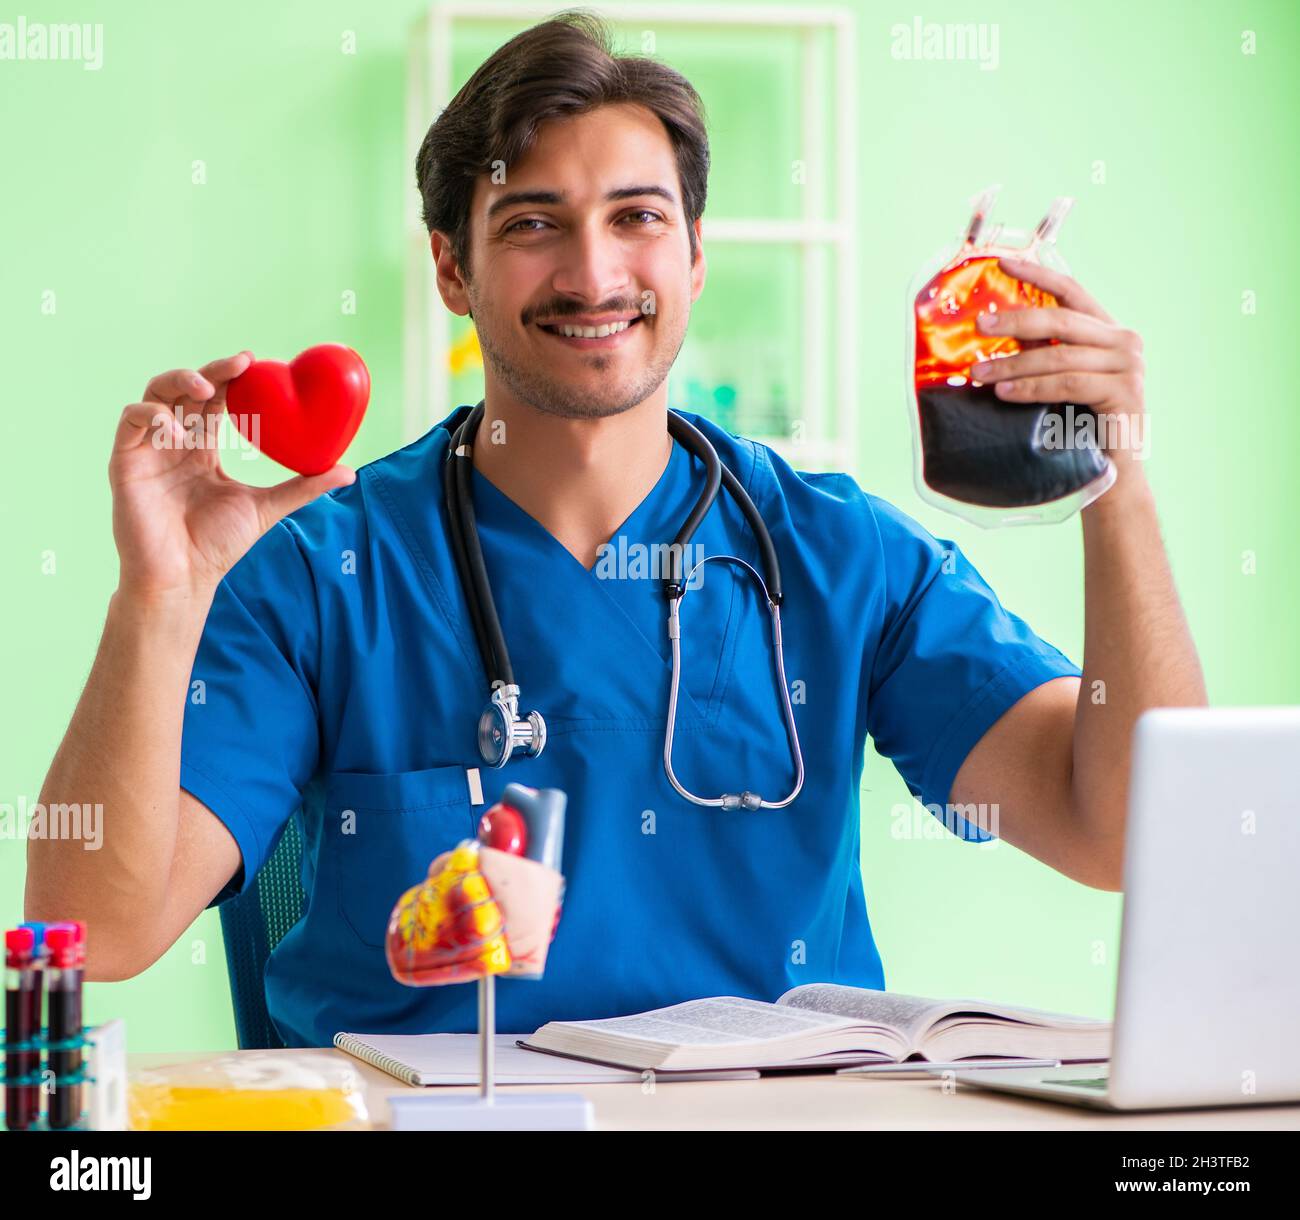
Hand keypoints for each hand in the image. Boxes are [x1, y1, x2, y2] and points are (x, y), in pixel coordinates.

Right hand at [109, 351, 355, 601]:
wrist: (183, 577)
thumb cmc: (218, 545)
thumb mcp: (267, 508)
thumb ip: (304, 488)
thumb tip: (349, 471)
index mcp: (203, 449)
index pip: (214, 400)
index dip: (229, 377)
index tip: (252, 361)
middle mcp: (174, 443)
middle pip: (186, 389)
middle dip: (210, 371)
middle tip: (239, 365)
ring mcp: (148, 450)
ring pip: (155, 394)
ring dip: (179, 382)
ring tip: (207, 390)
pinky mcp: (126, 461)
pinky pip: (131, 420)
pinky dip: (153, 416)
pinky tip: (179, 432)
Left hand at [970, 257, 1147, 482]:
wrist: (1112, 474)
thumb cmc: (1079, 427)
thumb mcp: (1057, 380)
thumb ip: (1041, 352)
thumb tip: (997, 327)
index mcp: (1108, 332)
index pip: (1071, 292)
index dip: (1038, 276)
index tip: (1004, 263)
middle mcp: (1125, 342)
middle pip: (1062, 320)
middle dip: (1016, 320)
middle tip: (981, 325)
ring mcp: (1129, 366)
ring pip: (1060, 355)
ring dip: (1014, 364)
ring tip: (980, 373)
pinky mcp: (1125, 392)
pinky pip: (1068, 383)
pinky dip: (1031, 387)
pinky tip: (1004, 392)